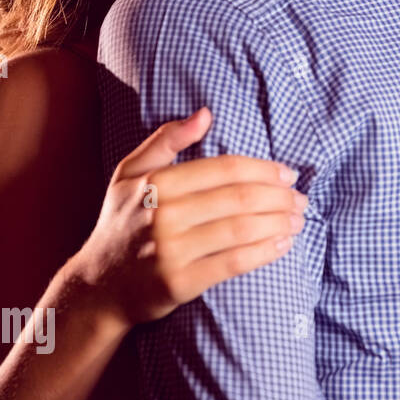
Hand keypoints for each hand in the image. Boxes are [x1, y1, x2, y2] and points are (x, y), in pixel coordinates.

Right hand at [70, 107, 306, 328]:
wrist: (99, 286)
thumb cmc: (122, 223)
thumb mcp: (130, 175)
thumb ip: (166, 140)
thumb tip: (206, 114)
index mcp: (156, 184)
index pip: (226, 169)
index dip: (265, 170)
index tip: (289, 174)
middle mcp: (162, 215)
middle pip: (241, 198)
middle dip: (281, 197)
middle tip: (301, 199)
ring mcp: (171, 251)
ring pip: (243, 230)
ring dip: (280, 222)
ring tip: (299, 219)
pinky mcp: (180, 283)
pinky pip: (235, 263)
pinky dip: (266, 252)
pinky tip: (284, 244)